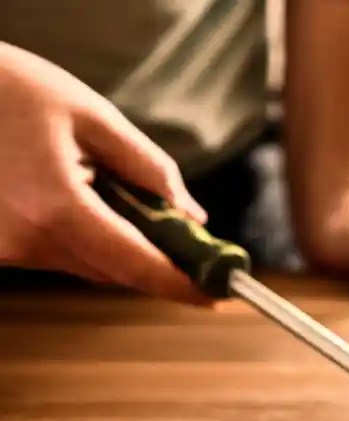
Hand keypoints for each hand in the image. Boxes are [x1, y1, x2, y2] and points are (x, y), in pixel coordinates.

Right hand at [0, 43, 207, 304]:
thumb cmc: (15, 89)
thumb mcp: (94, 116)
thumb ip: (149, 169)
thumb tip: (192, 218)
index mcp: (56, 208)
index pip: (134, 263)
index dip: (181, 284)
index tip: (219, 295)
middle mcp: (25, 240)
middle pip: (114, 271)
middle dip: (156, 261)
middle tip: (193, 242)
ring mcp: (3, 248)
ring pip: (85, 265)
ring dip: (117, 245)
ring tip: (115, 191)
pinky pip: (55, 253)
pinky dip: (82, 237)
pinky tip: (77, 194)